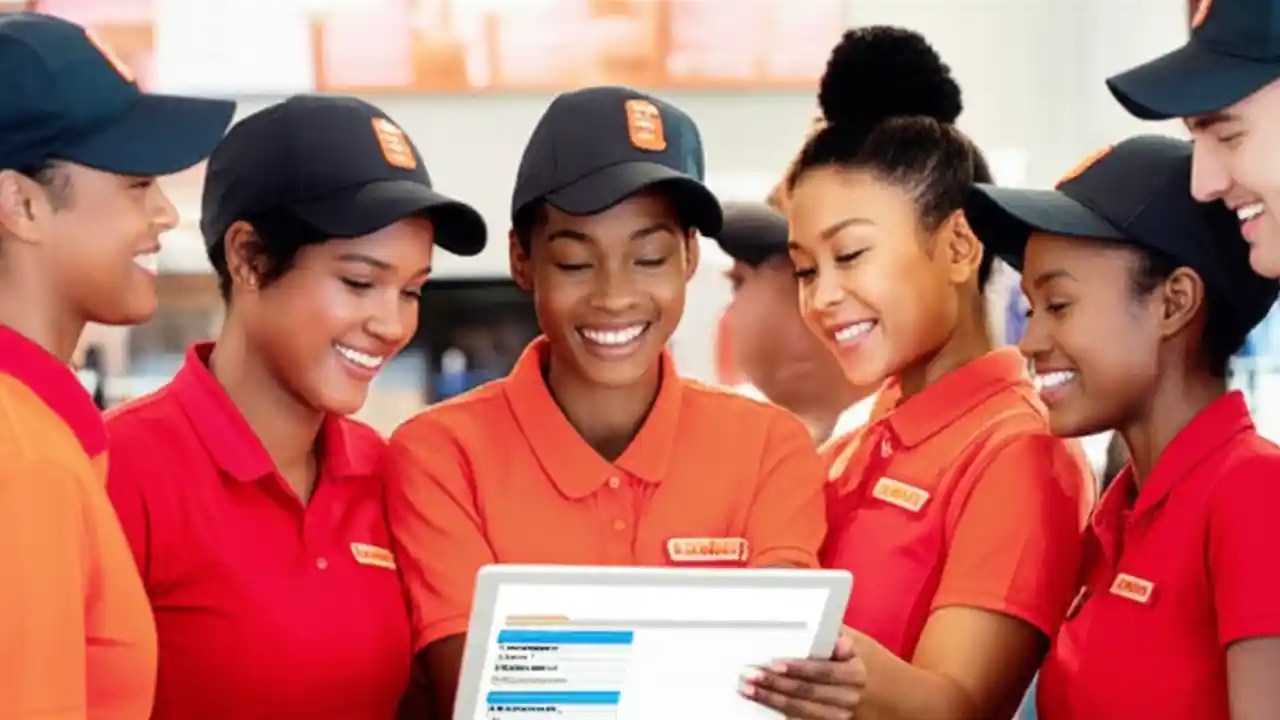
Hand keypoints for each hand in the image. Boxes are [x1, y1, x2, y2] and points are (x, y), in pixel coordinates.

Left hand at [739, 625, 866, 718]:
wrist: (860, 688)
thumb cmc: (843, 659)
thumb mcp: (846, 644)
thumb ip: (835, 636)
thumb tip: (835, 636)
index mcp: (855, 674)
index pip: (823, 671)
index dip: (799, 669)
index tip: (775, 664)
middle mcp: (848, 698)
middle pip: (808, 693)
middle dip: (776, 684)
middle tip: (751, 675)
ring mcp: (837, 715)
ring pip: (800, 710)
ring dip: (771, 700)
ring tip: (749, 689)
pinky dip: (777, 712)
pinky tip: (760, 703)